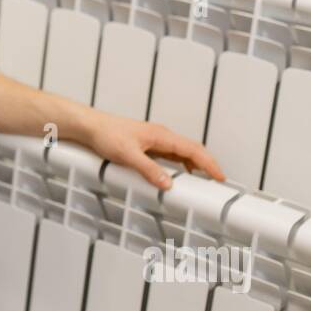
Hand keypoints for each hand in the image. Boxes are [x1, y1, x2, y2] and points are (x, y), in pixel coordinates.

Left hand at [84, 113, 224, 189]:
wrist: (90, 126)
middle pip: (191, 150)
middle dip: (206, 164)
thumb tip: (168, 184)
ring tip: (201, 180)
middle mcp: (161, 136)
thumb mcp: (128, 155)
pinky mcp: (146, 145)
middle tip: (216, 180)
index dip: (209, 163)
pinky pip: (169, 155)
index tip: (220, 176)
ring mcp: (154, 140)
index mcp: (162, 136)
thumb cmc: (106, 135)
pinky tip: (176, 174)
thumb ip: (149, 170)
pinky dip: (178, 164)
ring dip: (193, 165)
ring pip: (180, 153)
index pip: (193, 149)